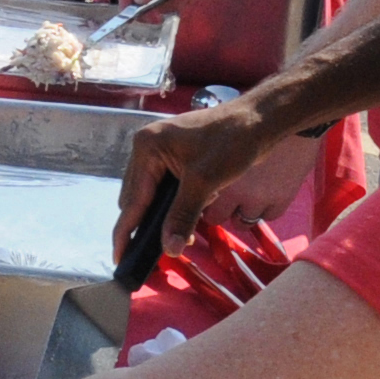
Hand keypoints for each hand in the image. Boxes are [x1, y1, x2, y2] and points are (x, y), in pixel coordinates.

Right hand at [111, 92, 284, 267]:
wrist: (259, 119)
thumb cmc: (231, 143)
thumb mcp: (204, 183)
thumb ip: (182, 217)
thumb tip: (170, 250)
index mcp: (146, 148)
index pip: (133, 200)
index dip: (126, 232)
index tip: (120, 259)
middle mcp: (147, 148)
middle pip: (137, 198)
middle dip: (150, 224)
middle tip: (159, 250)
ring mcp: (161, 152)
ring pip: (152, 195)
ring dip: (166, 214)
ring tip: (183, 232)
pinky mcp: (175, 157)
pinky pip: (166, 187)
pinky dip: (177, 203)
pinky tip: (195, 211)